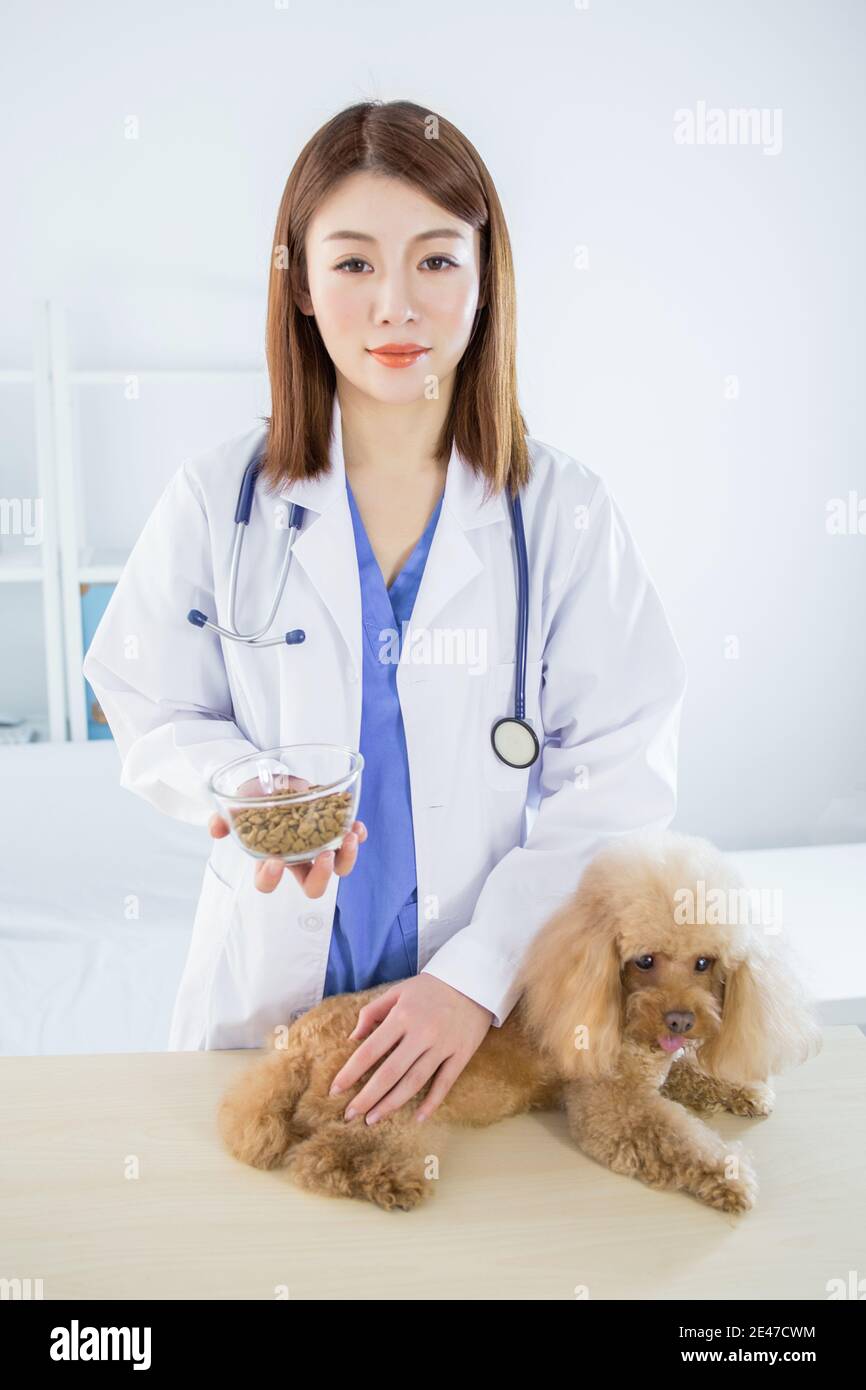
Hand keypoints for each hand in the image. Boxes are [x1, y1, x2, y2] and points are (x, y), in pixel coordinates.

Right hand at [208, 774, 366, 895]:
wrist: (275, 780)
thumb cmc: (255, 799)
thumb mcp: (238, 805)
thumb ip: (224, 818)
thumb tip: (216, 828)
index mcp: (271, 859)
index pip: (268, 883)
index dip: (270, 879)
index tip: (274, 862)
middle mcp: (298, 859)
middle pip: (312, 887)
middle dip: (321, 877)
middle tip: (324, 856)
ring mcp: (319, 847)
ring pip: (339, 868)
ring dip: (347, 858)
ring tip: (348, 837)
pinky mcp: (334, 831)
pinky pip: (351, 842)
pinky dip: (357, 837)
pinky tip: (356, 827)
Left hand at [328, 975, 493, 1124]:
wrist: (474, 981)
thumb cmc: (431, 987)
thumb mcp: (398, 991)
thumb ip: (372, 1012)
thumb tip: (353, 1039)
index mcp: (402, 1016)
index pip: (369, 1050)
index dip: (350, 1073)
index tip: (335, 1090)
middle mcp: (421, 1033)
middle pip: (389, 1073)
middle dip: (367, 1097)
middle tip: (350, 1114)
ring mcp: (442, 1046)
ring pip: (413, 1083)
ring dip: (391, 1104)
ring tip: (373, 1119)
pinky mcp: (461, 1055)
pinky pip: (444, 1084)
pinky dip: (431, 1103)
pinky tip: (417, 1118)